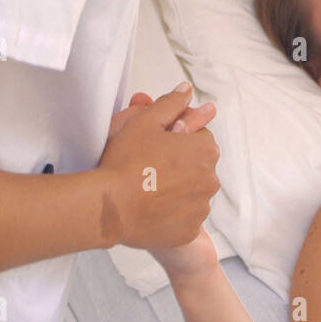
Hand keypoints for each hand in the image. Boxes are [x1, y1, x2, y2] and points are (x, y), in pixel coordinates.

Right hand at [107, 90, 220, 284]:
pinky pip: (185, 218)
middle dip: (180, 165)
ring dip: (178, 190)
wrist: (110, 206)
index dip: (178, 141)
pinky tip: (152, 208)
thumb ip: (170, 104)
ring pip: (192, 193)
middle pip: (198, 166)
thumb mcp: (145, 122)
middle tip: (150, 168)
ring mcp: (201, 207)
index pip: (199, 138)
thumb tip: (186, 90)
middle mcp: (210, 178)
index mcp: (204, 149)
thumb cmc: (125, 162)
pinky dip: (174, 214)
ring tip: (149, 189)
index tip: (158, 147)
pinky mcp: (189, 231)